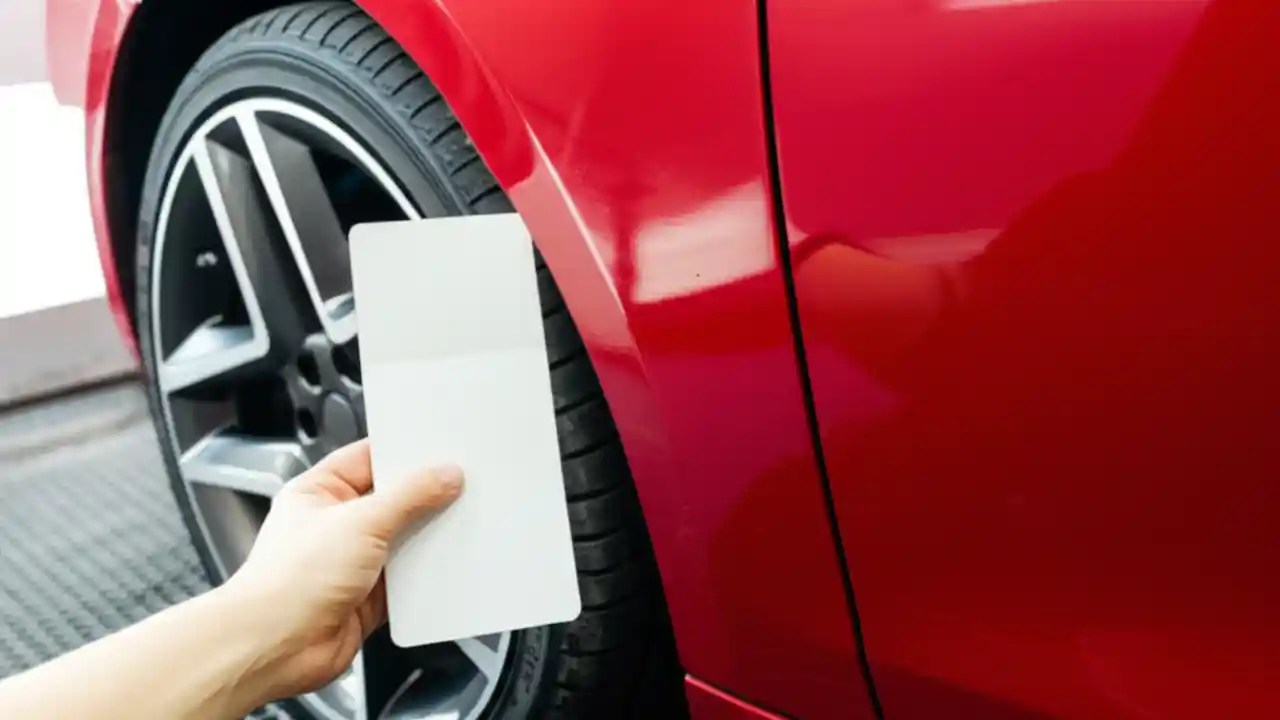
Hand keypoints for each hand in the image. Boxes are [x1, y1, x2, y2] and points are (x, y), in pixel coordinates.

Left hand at [219, 440, 462, 699]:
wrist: (274, 648)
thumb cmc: (287, 582)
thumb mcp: (359, 521)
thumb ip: (409, 496)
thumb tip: (442, 476)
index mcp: (319, 492)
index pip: (369, 458)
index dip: (405, 452)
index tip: (441, 451)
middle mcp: (335, 525)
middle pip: (392, 501)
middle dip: (423, 498)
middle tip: (457, 488)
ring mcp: (352, 563)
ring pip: (403, 541)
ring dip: (426, 539)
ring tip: (454, 527)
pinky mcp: (367, 598)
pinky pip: (407, 580)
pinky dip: (424, 577)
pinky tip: (441, 569)